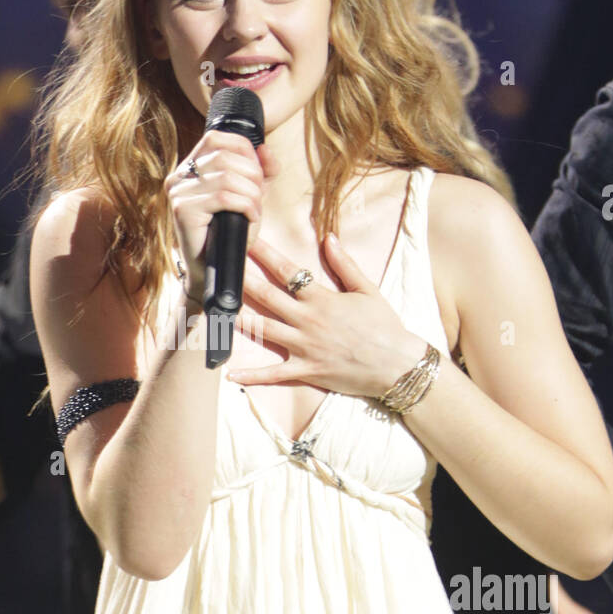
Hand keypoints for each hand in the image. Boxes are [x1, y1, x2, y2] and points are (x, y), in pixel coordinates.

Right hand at [163, 132, 274, 296]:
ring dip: (252, 195)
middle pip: (225, 156)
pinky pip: (225, 198)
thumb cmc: (229, 233)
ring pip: (228, 177)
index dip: (244, 149)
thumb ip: (261, 171)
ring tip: (254, 212)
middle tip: (258, 199)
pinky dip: (246, 207)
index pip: (216, 137)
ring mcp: (178, 193)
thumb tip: (265, 149)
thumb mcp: (249, 196)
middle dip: (253, 176)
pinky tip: (249, 219)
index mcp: (189, 167)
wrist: (212, 271)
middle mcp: (178, 176)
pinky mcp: (183, 211)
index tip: (257, 173)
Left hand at [227, 232, 424, 399]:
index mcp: (321, 299)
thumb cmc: (385, 326)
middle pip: (267, 296)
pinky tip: (231, 374)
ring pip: (264, 330)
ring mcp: (304, 347)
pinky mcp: (306, 371)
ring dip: (238, 320)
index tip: (247, 241)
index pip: (287, 271)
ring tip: (216, 310)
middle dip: (242, 280)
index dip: (264, 254)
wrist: (396, 364)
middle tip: (221, 268)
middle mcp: (308, 321)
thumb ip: (345, 264)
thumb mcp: (367, 290)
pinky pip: (274, 374)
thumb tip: (329, 238)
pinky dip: (252, 375)